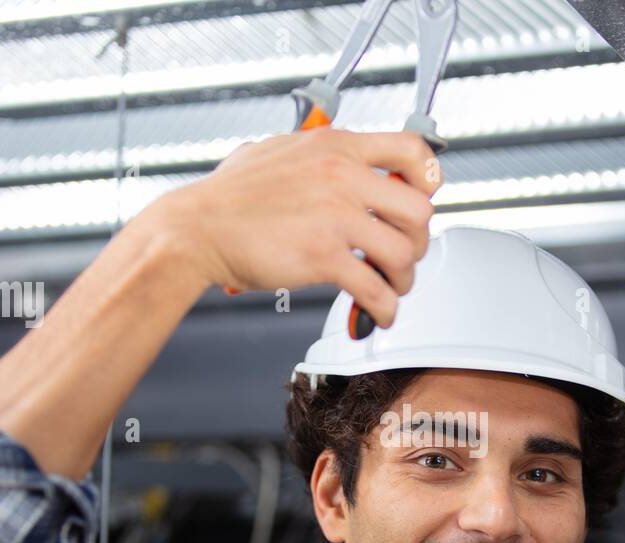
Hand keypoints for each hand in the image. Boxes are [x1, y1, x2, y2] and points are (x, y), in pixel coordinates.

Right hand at [150, 127, 440, 326]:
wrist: (196, 228)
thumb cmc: (229, 196)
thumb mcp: (279, 150)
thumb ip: (318, 153)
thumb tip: (342, 159)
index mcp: (336, 147)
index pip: (413, 151)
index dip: (428, 180)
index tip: (422, 200)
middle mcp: (342, 177)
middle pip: (419, 210)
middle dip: (417, 240)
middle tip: (402, 254)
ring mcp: (335, 217)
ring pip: (403, 253)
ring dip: (403, 278)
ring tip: (390, 286)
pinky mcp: (323, 257)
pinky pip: (376, 289)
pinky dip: (385, 309)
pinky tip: (378, 314)